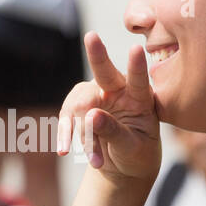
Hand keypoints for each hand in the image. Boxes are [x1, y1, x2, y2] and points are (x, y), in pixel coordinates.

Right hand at [57, 33, 161, 183]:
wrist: (123, 167)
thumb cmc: (137, 155)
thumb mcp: (131, 149)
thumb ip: (114, 133)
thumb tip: (91, 117)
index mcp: (140, 99)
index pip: (139, 81)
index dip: (136, 66)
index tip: (136, 49)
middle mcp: (117, 91)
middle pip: (104, 73)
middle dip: (97, 55)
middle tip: (92, 37)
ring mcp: (96, 97)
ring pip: (79, 105)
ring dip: (80, 132)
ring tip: (92, 159)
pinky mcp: (78, 108)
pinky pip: (66, 117)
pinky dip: (65, 135)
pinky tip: (65, 151)